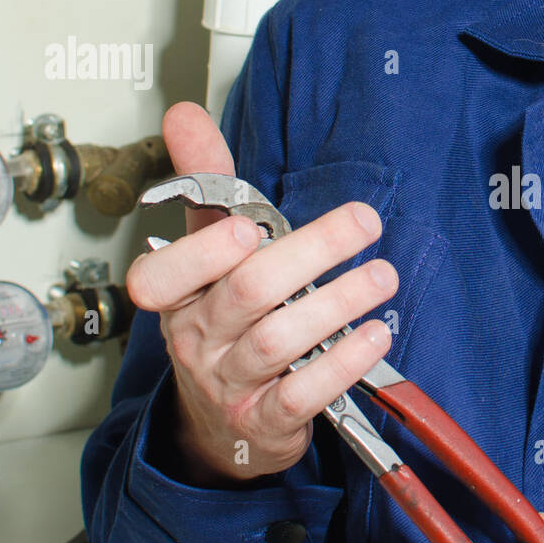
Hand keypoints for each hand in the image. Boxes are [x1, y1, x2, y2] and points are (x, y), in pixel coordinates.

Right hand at [125, 100, 398, 483]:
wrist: (224, 427)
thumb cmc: (225, 325)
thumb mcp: (209, 257)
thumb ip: (204, 187)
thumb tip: (186, 115)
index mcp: (179, 296)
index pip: (162, 276)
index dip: (202, 252)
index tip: (247, 226)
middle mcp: (199, 339)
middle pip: (247, 292)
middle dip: (309, 252)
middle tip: (363, 222)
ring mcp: (230, 384)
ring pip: (278, 340)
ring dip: (337, 303)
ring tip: (382, 277)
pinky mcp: (266, 422)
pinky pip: (302, 393)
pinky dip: (342, 364)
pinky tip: (375, 336)